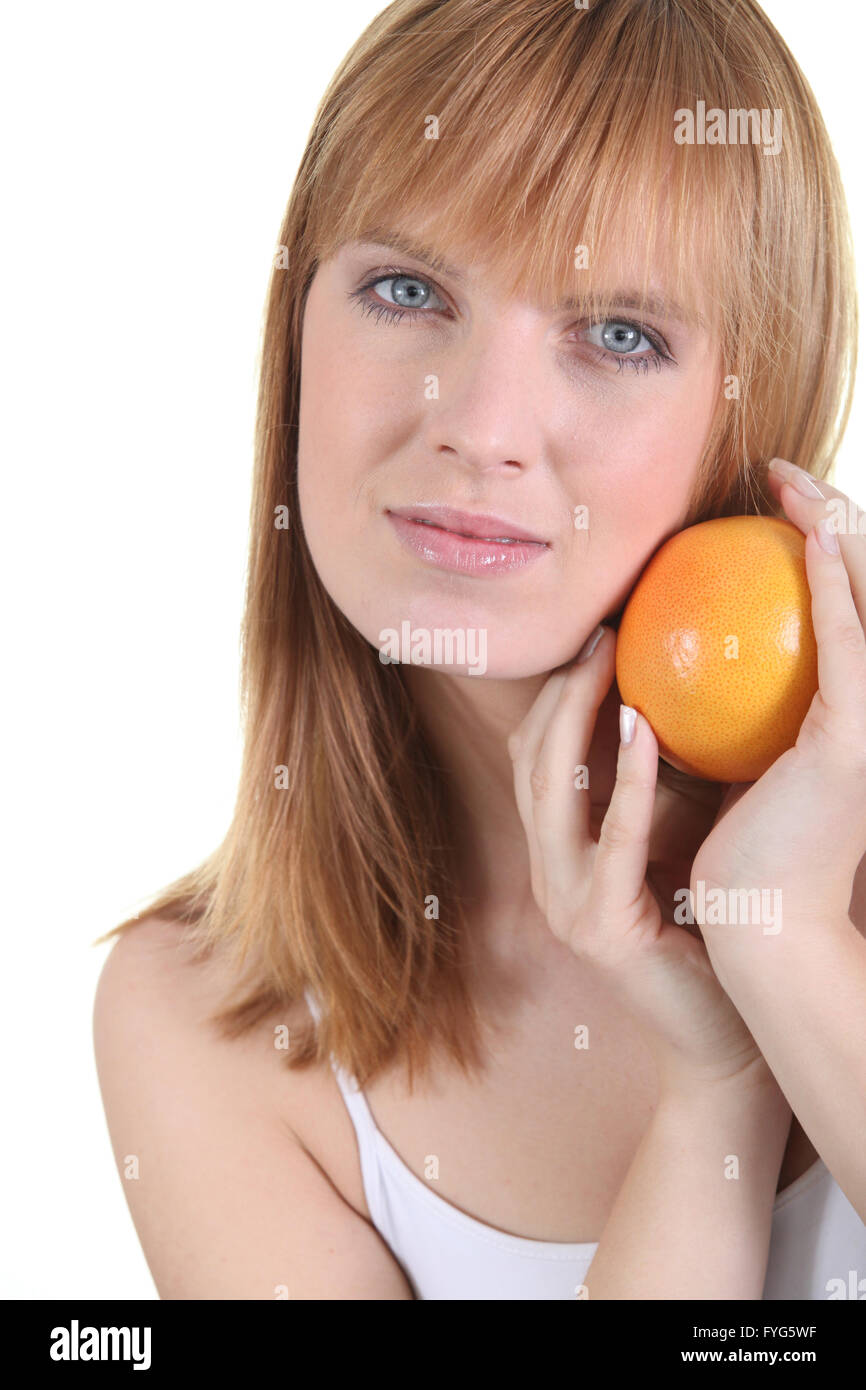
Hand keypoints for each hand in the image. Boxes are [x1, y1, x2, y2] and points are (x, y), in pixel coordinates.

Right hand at [507, 628, 778, 1094]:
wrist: (722, 1038)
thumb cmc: (711, 930)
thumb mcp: (676, 839)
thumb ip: (664, 782)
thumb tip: (686, 695)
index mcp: (561, 851)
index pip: (536, 755)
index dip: (557, 692)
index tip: (597, 633)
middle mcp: (550, 872)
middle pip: (530, 759)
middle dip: (560, 689)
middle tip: (599, 628)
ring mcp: (566, 903)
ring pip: (550, 789)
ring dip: (578, 716)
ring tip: (609, 658)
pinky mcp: (603, 929)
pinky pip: (611, 840)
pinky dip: (626, 781)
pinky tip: (644, 728)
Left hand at [690, 462, 865, 961]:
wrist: (760, 920)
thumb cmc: (740, 847)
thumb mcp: (739, 758)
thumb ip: (731, 705)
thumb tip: (682, 650)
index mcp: (848, 712)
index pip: (846, 609)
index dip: (826, 546)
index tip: (773, 502)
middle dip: (836, 517)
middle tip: (783, 472)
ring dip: (838, 528)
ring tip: (793, 483)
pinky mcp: (854, 739)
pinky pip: (846, 641)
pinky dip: (837, 583)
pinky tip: (812, 535)